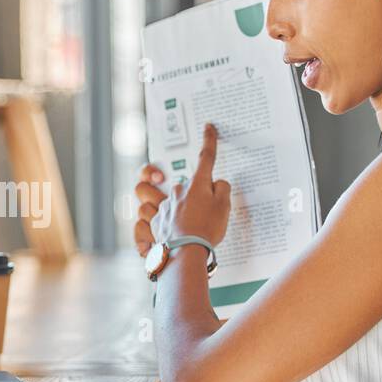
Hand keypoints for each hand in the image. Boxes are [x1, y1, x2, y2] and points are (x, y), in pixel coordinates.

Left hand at [141, 123, 230, 254]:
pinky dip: (173, 225)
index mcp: (196, 184)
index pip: (206, 158)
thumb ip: (222, 189)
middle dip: (199, 197)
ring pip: (177, 203)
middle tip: (208, 216)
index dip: (209, 141)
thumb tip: (215, 183)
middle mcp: (177, 191)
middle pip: (191, 187)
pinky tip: (181, 236)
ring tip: (193, 229)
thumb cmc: (206, 229)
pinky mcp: (156, 221)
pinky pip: (166, 218)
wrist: (185, 253)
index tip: (209, 128)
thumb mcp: (225, 207)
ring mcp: (165, 206)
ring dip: (184, 212)